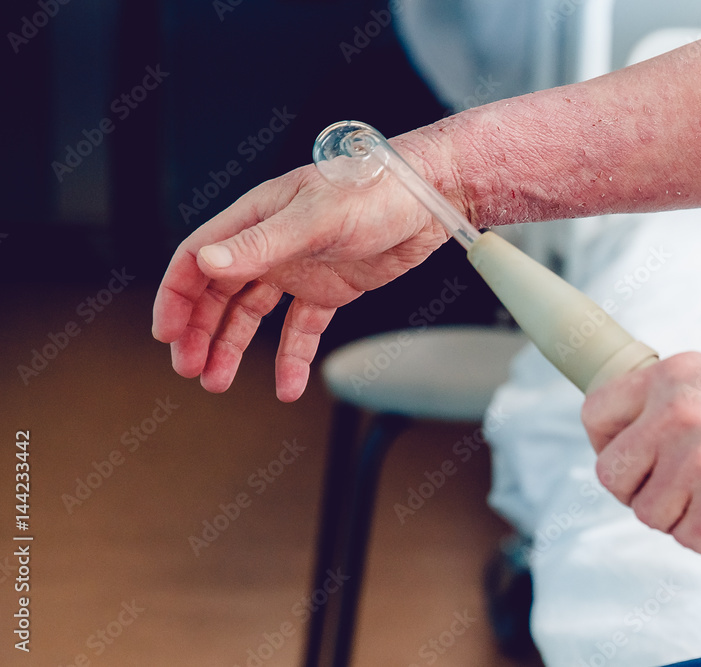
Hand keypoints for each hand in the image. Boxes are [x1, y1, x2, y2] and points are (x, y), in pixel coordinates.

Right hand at [152, 136, 456, 401]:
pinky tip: (288, 384)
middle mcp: (272, 244)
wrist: (431, 198)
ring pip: (252, 313)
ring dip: (232, 347)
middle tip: (191, 369)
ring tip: (218, 381)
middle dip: (199, 331)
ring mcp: (299, 267)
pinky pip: (301, 327)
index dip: (177, 296)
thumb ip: (261, 244)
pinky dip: (292, 355)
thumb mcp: (316, 217)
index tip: (167, 334)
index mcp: (257, 218)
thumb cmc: (377, 189)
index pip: (198, 258)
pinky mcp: (330, 288)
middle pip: (218, 292)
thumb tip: (207, 263)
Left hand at [581, 352, 700, 555]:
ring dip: (679, 516)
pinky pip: (690, 540)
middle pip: (611, 475)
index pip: (595, 414)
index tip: (624, 457)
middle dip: (635, 489)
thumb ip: (669, 399)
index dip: (604, 444)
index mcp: (670, 377)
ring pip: (649, 514)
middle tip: (667, 490)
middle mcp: (676, 416)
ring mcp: (698, 462)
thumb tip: (627, 433)